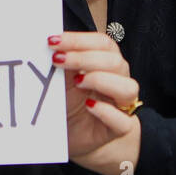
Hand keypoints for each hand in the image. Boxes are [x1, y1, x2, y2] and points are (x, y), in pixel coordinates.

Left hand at [48, 31, 141, 174]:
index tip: (52, 41)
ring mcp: (121, 105)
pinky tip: (90, 105)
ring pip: (128, 88)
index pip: (102, 43)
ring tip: (78, 83)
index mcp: (106, 62)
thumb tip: (47, 42)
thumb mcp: (61, 78)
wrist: (67, 133)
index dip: (78, 40)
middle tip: (58, 60)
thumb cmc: (67, 101)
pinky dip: (107, 112)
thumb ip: (60, 59)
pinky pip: (123, 121)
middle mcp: (118, 80)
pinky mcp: (118, 129)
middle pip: (114, 62)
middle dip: (84, 58)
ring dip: (101, 80)